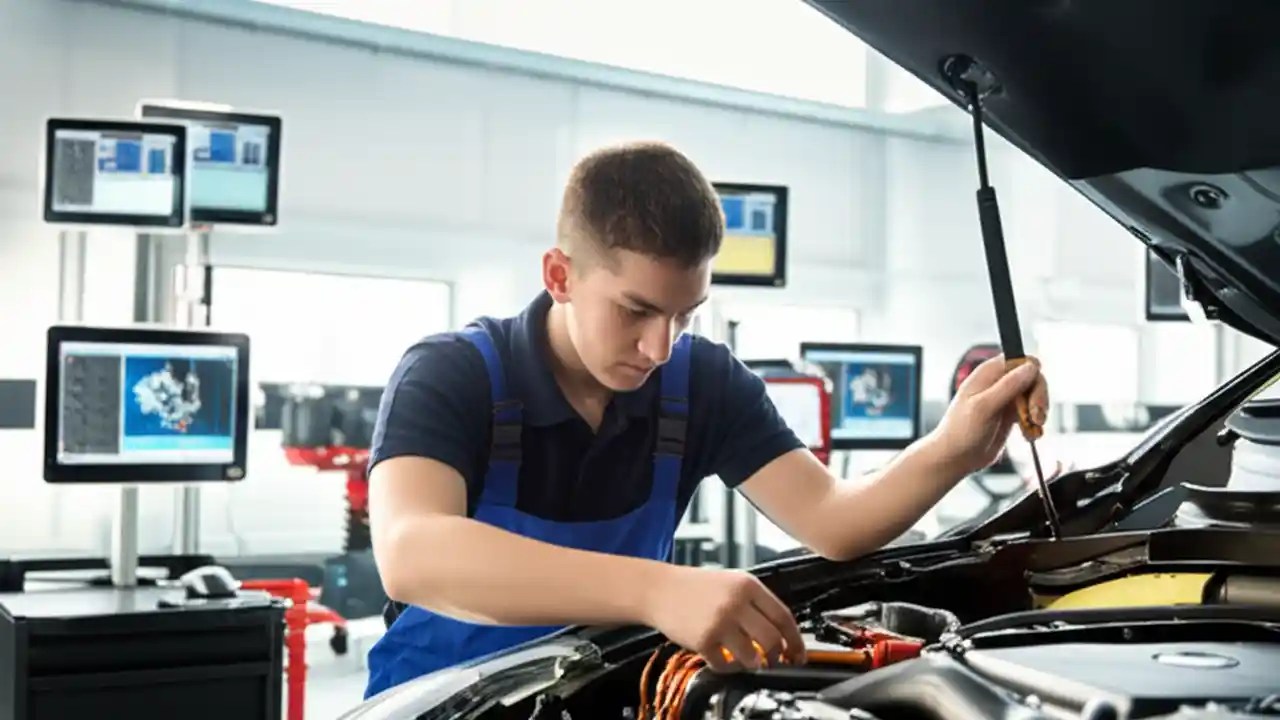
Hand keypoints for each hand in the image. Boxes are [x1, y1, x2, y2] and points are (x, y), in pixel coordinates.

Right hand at [642, 565, 805, 671]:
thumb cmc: (696, 587)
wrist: (660, 589)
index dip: (796, 640)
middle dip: (777, 656)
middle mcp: (736, 602)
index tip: (798, 654)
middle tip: (774, 661)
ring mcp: (719, 622)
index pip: (784, 616)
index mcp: (748, 586)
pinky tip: (724, 659)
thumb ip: (756, 603)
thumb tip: (782, 632)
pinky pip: (725, 665)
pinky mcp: (703, 640)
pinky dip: (728, 668)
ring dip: (754, 664)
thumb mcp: (731, 583)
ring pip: (752, 656)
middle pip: (772, 639)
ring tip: (747, 660)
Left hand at [931, 354, 1048, 475]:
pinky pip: (1031, 413)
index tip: (1033, 394)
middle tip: (1036, 417)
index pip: (1021, 360)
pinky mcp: (1009, 415)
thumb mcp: (984, 407)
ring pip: (1034, 396)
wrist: (955, 457)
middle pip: (1033, 379)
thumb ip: (1008, 386)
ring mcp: (1004, 399)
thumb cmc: (961, 431)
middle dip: (1039, 398)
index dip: (1032, 374)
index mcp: (988, 373)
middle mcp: (998, 382)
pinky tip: (1028, 435)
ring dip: (1039, 413)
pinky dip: (1034, 425)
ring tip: (1031, 429)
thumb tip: (1030, 367)